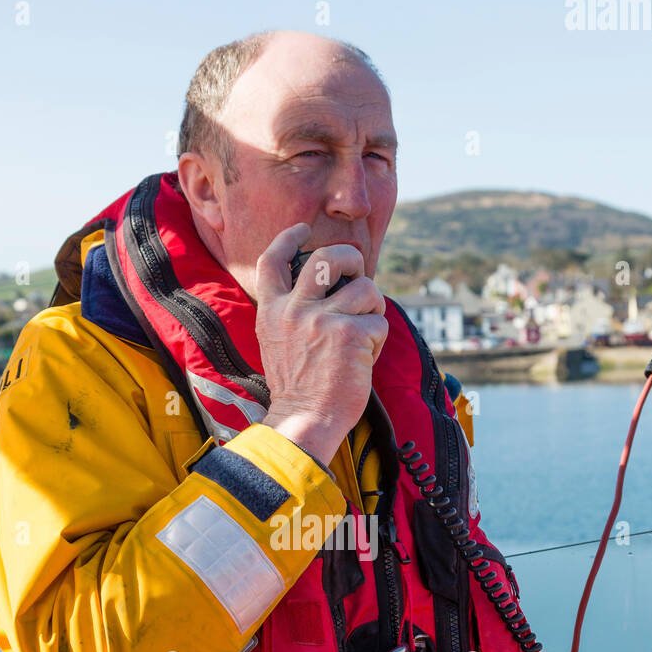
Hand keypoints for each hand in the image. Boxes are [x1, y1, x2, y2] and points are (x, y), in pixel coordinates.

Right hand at [255, 223, 388, 463]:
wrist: (305, 421)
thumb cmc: (297, 389)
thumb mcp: (277, 344)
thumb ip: (291, 314)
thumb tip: (328, 289)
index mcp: (271, 312)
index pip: (273, 260)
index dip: (289, 238)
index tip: (304, 230)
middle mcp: (294, 310)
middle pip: (327, 257)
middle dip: (351, 259)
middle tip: (358, 275)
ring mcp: (322, 321)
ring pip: (365, 287)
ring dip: (373, 306)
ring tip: (366, 331)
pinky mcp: (350, 335)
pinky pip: (379, 321)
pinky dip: (378, 340)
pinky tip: (365, 359)